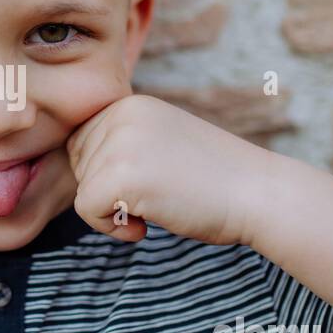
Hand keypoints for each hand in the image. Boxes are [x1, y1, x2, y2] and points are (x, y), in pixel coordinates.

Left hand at [65, 94, 274, 246]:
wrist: (260, 194)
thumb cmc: (215, 179)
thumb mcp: (161, 141)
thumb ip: (122, 142)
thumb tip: (72, 159)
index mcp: (130, 103)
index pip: (81, 143)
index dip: (106, 174)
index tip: (149, 182)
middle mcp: (122, 114)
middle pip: (77, 166)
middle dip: (108, 192)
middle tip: (156, 195)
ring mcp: (121, 142)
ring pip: (81, 190)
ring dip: (113, 211)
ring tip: (159, 204)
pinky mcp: (122, 175)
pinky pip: (87, 211)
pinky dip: (112, 229)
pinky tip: (147, 225)